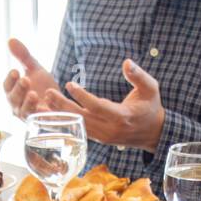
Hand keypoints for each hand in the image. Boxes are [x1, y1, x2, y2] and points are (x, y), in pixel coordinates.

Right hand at [3, 38, 63, 119]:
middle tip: (25, 80)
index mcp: (13, 91)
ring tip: (34, 94)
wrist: (60, 101)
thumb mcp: (35, 68)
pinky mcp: (41, 124)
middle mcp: (17, 105)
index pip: (7, 86)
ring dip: (28, 103)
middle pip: (13, 99)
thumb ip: (23, 56)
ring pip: (24, 111)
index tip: (15, 70)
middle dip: (19, 90)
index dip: (10, 80)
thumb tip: (10, 40)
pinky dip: (42, 116)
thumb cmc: (43, 85)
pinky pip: (39, 122)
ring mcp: (29, 116)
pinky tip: (47, 109)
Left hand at [44, 58, 165, 152]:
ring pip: (79, 125)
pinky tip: (54, 111)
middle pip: (83, 118)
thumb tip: (126, 62)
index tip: (69, 84)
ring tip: (47, 100)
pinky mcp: (99, 139)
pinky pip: (80, 130)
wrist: (153, 133)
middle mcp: (110, 130)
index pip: (97, 107)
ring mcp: (104, 137)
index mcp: (122, 117)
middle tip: (48, 93)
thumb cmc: (151, 107)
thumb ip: (138, 75)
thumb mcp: (151, 88)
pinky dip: (67, 121)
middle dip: (64, 106)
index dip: (82, 96)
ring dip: (62, 114)